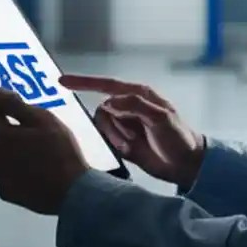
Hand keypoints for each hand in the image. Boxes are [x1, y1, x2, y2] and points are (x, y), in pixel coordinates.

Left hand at [0, 78, 90, 215]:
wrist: (72, 192)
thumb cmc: (59, 150)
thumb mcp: (40, 118)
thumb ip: (9, 101)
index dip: (1, 107)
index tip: (20, 110)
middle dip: (11, 132)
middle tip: (39, 136)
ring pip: (0, 156)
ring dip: (12, 152)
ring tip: (39, 156)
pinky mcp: (5, 193)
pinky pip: (6, 175)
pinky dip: (16, 171)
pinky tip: (36, 172)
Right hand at [60, 74, 205, 188]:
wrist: (185, 164)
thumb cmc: (178, 137)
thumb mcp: (161, 118)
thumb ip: (136, 106)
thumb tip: (109, 101)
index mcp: (138, 95)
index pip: (106, 85)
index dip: (84, 82)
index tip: (61, 82)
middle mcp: (128, 107)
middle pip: (102, 110)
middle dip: (113, 126)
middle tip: (132, 138)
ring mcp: (124, 124)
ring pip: (102, 126)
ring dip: (115, 136)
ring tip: (133, 144)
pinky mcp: (121, 141)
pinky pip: (106, 139)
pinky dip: (115, 145)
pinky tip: (130, 150)